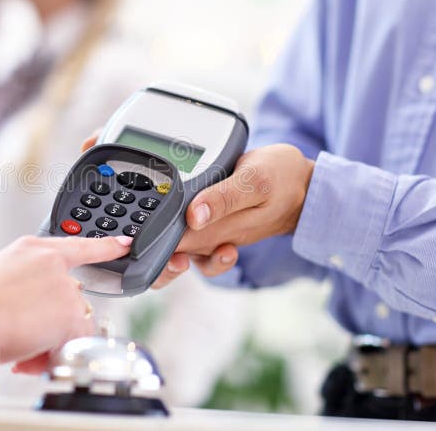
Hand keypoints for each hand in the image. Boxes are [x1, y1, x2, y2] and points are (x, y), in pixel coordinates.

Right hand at [0, 234, 131, 367]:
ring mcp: (64, 288)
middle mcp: (52, 264)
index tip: (125, 243)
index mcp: (33, 248)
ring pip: (71, 324)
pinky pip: (73, 343)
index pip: (78, 245)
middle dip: (51, 323)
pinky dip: (52, 356)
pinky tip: (29, 356)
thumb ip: (24, 286)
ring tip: (20, 347)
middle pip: (70, 299)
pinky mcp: (70, 314)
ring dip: (49, 341)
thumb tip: (31, 313)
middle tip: (24, 335)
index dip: (106, 246)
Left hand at [153, 144, 314, 287]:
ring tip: (159, 243)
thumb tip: (194, 215)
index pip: (179, 244)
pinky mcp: (216, 228)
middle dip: (152, 257)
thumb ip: (224, 198)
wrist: (304, 185)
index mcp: (223, 230)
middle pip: (176, 256)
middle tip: (137, 244)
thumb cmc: (282, 179)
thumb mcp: (255, 180)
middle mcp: (216, 238)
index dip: (151, 244)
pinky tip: (171, 225)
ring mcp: (216, 235)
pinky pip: (192, 241)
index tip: (131, 240)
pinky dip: (177, 238)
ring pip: (182, 253)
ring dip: (165, 254)